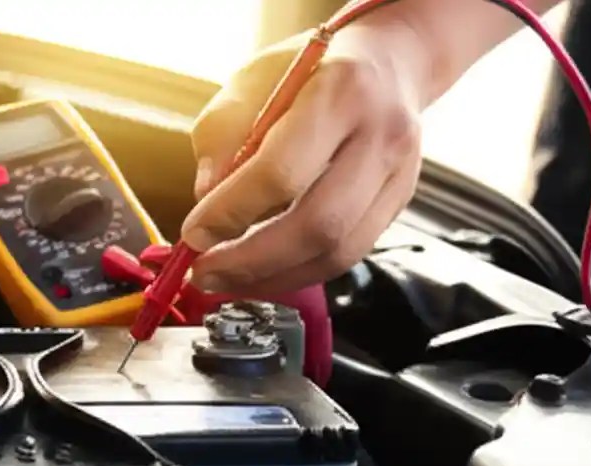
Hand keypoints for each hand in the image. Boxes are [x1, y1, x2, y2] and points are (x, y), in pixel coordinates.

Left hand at [180, 17, 431, 294]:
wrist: (390, 61)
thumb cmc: (311, 68)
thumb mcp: (251, 80)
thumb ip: (222, 135)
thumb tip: (206, 198)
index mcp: (341, 93)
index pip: (282, 171)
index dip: (231, 212)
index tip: (193, 234)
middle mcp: (380, 136)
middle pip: (317, 224)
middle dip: (251, 261)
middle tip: (204, 273)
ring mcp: (398, 175)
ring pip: (337, 251)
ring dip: (272, 277)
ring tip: (226, 280)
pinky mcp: (397, 204)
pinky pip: (347, 255)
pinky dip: (298, 273)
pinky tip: (262, 272)